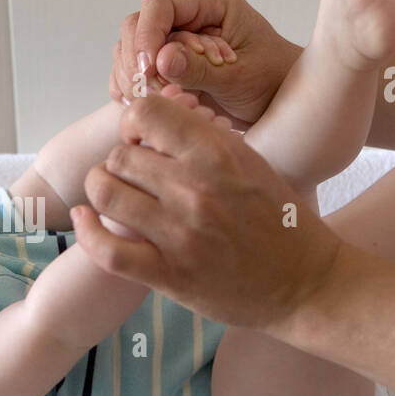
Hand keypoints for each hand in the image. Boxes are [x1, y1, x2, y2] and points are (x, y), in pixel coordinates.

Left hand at [71, 91, 342, 332]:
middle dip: (118, 163)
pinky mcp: (171, 274)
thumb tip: (155, 117)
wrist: (308, 283)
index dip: (132, 125)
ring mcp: (181, 233)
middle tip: (131, 178)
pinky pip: (108, 249)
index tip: (141, 141)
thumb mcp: (250, 162)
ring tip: (110, 197)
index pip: (144, 113)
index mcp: (218, 152)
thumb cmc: (280, 220)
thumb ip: (203, 140)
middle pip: (119, 156)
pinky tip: (86, 221)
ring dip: (100, 192)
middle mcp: (196, 188)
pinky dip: (87, 232)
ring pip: (105, 194)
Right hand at [109, 0, 301, 128]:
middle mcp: (185, 13)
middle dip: (139, 62)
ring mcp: (169, 37)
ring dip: (137, 80)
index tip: (149, 71)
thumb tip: (161, 60)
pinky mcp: (160, 62)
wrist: (278, 99)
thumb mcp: (240, 78)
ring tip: (169, 99)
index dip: (147, 35)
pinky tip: (153, 103)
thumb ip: (201, 69)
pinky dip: (133, 90)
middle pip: (136, 25)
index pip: (159, 2)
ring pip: (128, 50)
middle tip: (159, 92)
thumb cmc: (270, 80)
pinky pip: (130, 71)